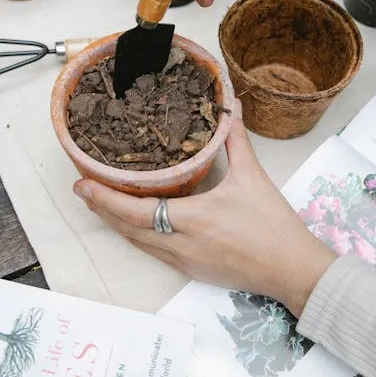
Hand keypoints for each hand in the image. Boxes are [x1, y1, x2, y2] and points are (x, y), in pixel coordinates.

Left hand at [73, 100, 335, 315]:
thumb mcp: (252, 177)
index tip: (82, 186)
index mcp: (195, 220)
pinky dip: (138, 235)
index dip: (106, 199)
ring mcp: (186, 261)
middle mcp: (183, 245)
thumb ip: (235, 140)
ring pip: (139, 243)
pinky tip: (134, 223)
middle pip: (129, 230)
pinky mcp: (193, 271)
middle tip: (83, 190)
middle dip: (103, 210)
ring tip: (100, 203)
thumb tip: (230, 105)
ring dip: (118, 224)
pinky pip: (155, 252)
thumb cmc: (274, 225)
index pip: (137, 211)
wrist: (293, 270)